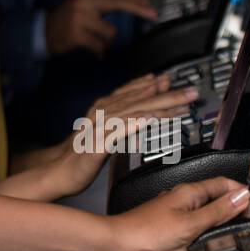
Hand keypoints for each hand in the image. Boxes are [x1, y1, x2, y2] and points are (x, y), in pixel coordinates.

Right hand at [45, 0, 157, 56]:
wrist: (42, 32)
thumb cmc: (67, 19)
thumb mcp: (83, 4)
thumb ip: (103, 2)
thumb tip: (131, 3)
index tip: (149, 3)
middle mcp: (83, 2)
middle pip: (117, 3)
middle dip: (138, 9)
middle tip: (153, 15)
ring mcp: (79, 18)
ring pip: (110, 31)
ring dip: (109, 41)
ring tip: (99, 43)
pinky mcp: (76, 35)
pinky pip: (99, 46)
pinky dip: (100, 51)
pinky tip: (96, 52)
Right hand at [55, 73, 196, 195]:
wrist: (60, 170)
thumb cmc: (83, 152)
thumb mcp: (104, 133)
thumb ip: (122, 121)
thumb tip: (145, 115)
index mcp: (104, 109)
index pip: (131, 91)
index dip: (151, 84)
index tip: (169, 79)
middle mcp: (102, 113)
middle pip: (138, 100)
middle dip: (166, 94)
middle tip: (189, 92)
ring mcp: (100, 127)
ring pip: (134, 113)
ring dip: (159, 108)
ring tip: (179, 106)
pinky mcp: (98, 144)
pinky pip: (120, 132)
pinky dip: (135, 124)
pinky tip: (149, 121)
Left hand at [113, 177, 249, 250]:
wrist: (117, 243)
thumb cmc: (145, 233)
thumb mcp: (189, 224)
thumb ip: (217, 211)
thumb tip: (242, 196)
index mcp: (188, 191)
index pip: (223, 183)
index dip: (242, 191)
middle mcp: (182, 197)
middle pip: (216, 195)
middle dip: (234, 202)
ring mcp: (176, 209)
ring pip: (206, 207)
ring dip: (222, 213)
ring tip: (237, 222)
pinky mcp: (170, 222)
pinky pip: (196, 219)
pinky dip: (209, 224)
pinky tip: (211, 234)